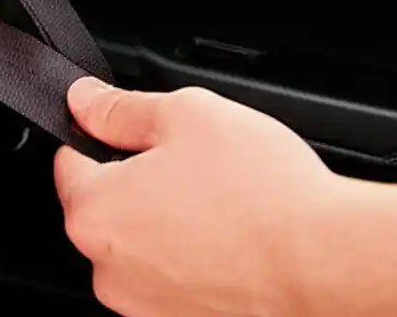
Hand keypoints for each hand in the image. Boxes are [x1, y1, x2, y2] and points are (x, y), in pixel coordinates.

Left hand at [54, 78, 396, 316]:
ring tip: (221, 207)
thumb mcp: (188, 114)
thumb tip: (84, 100)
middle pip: (105, 208)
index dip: (99, 136)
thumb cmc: (264, 193)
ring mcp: (142, 306)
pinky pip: (171, 282)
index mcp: (94, 211)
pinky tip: (230, 243)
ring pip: (140, 248)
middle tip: (195, 166)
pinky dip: (192, 262)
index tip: (132, 130)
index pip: (69, 161)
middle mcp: (107, 269)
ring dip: (166, 225)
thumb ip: (122, 108)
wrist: (327, 263)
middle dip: (138, 183)